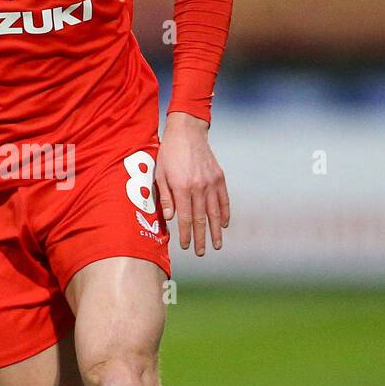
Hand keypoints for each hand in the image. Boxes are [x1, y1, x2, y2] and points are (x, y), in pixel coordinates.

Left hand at [155, 112, 229, 255]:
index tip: (186, 245)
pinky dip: (225, 213)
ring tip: (216, 245)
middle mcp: (199, 187)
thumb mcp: (160, 174)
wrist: (187, 133)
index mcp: (182, 187)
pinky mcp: (219, 177)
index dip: (186, 234)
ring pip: (215, 212)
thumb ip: (165, 197)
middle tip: (200, 252)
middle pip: (201, 219)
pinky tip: (224, 224)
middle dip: (201, 238)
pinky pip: (224, 199)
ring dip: (215, 231)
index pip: (186, 218)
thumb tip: (169, 218)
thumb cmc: (169, 154)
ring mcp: (211, 182)